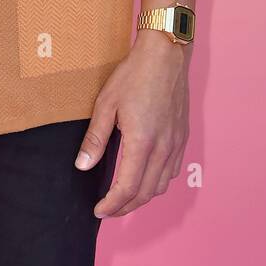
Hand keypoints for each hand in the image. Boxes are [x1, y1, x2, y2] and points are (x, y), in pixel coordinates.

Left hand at [74, 33, 189, 217]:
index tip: (98, 210)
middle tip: (108, 209)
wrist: (166, 55)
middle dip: (125, 207)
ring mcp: (176, 144)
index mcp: (142, 142)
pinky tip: (145, 177)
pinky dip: (157, 183)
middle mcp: (163, 148)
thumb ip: (95, 138)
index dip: (112, 205)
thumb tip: (82, 165)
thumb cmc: (134, 74)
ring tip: (123, 197)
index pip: (127, 188)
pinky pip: (172, 171)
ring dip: (142, 197)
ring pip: (161, 185)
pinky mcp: (182, 137)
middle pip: (146, 193)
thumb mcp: (106, 103)